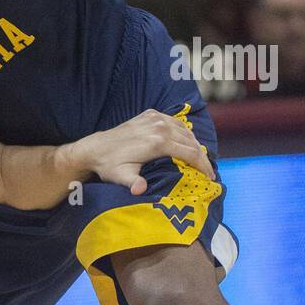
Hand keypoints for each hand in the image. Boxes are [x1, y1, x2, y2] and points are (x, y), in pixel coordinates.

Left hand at [80, 109, 214, 194]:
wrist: (95, 148)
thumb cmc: (109, 165)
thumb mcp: (121, 176)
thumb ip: (133, 183)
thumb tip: (140, 189)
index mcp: (158, 142)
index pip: (191, 153)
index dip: (203, 166)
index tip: (210, 177)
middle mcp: (160, 126)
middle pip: (191, 141)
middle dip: (202, 157)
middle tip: (207, 172)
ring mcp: (155, 118)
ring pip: (185, 131)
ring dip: (194, 144)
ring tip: (198, 160)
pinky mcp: (150, 114)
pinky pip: (174, 122)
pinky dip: (183, 133)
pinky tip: (184, 143)